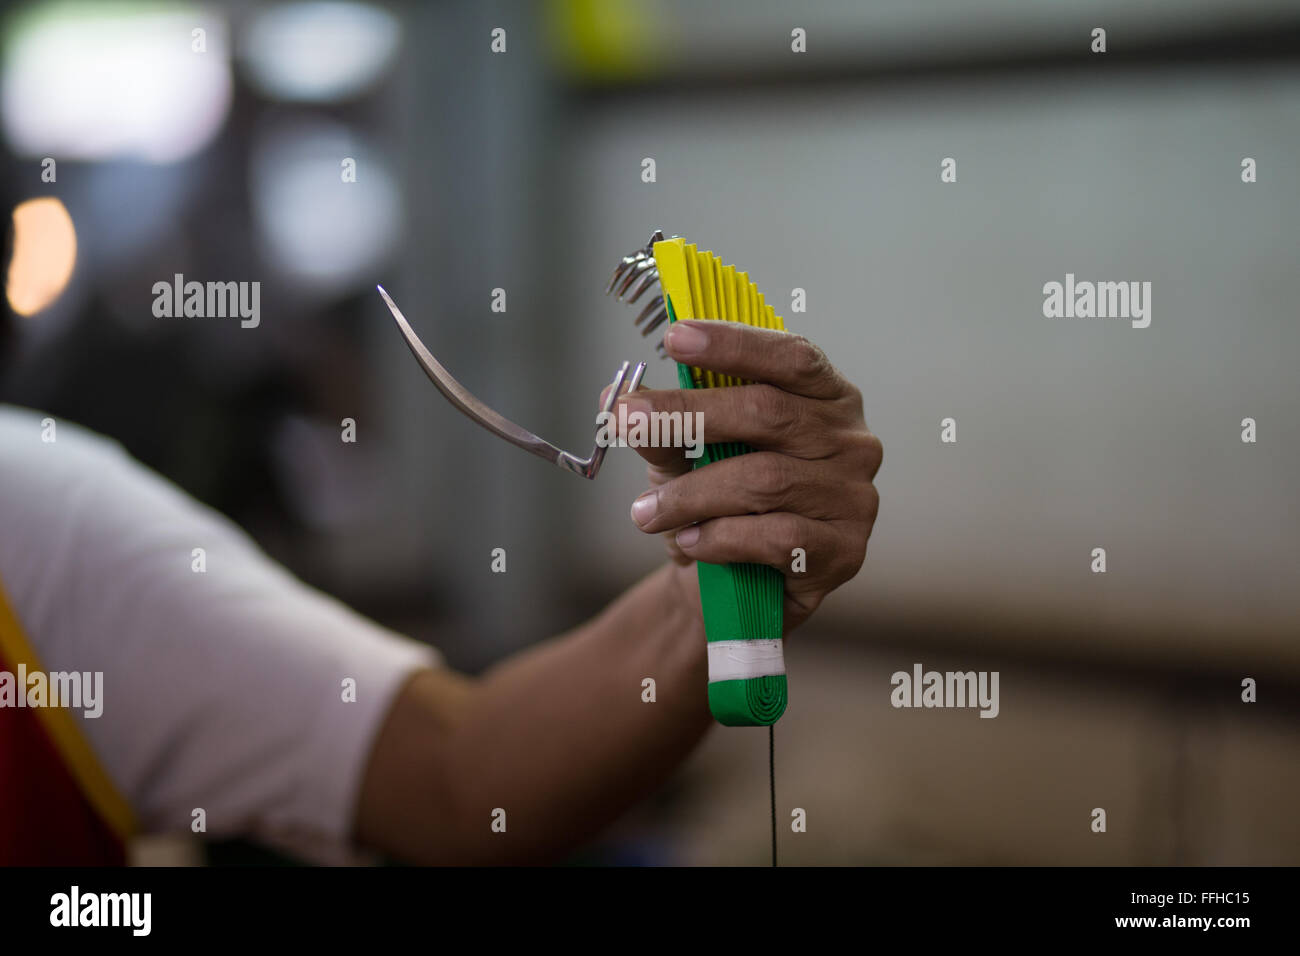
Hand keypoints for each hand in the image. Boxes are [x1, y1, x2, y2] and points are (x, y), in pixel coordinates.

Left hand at [616, 319, 880, 632]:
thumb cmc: (724, 504)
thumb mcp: (687, 455)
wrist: (740, 590)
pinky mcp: (843, 551)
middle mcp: (851, 440)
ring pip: (765, 479)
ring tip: (644, 512)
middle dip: (689, 413)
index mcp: (826, 397)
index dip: (734, 344)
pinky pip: (775, 537)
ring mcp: (854, 497)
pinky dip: (720, 538)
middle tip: (627, 420)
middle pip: (770, 412)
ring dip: (691, 494)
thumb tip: (613, 398)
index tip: (674, 338)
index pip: (790, 357)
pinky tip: (688, 543)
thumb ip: (662, 426)